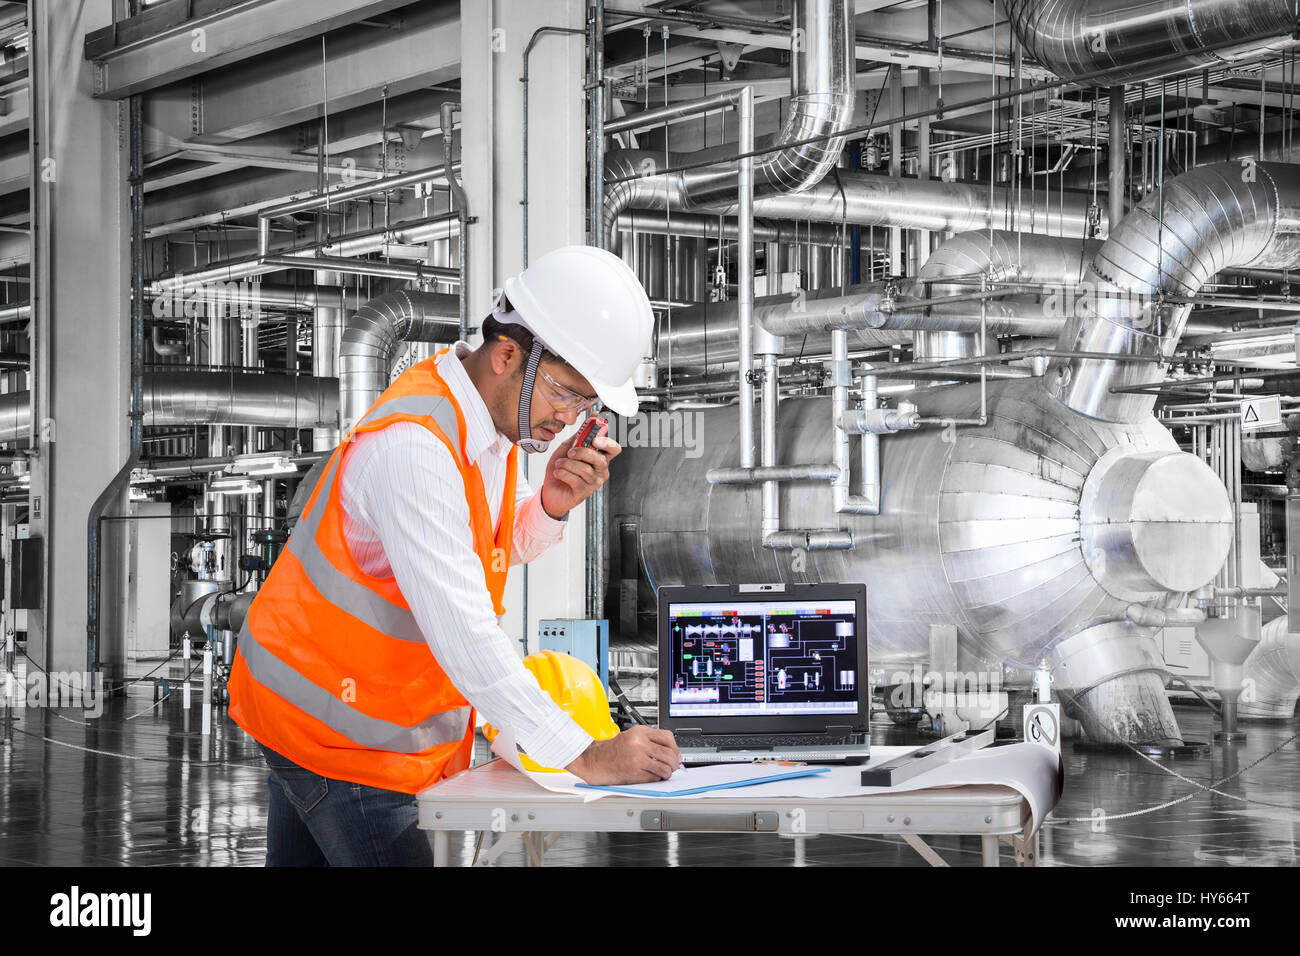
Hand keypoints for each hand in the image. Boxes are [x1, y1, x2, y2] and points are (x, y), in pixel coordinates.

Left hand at [539, 432, 620, 519]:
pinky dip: (562, 473)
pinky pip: (575, 480)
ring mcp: (594, 483)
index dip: (607, 443)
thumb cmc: (560, 468)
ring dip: (567, 464)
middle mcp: (600, 471)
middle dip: (582, 453)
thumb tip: (593, 417)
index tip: (594, 439)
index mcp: (599, 458)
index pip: (614, 449)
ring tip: (559, 464)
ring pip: (584, 469)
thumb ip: (580, 434)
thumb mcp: (568, 447)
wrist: (549, 489)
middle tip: (570, 452)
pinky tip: (558, 473)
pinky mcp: (584, 492)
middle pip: (600, 459)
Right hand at [566, 726, 682, 784]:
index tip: (676, 754)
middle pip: (669, 753)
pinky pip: (654, 777)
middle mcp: (639, 743)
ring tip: (663, 774)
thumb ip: (650, 742)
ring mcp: (637, 758)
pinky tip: (651, 777)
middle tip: (672, 767)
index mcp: (639, 732)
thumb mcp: (631, 737)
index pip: (667, 737)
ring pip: (665, 767)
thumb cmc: (610, 751)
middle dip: (674, 763)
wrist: (592, 760)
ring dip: (667, 773)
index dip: (675, 748)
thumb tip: (671, 753)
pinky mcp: (634, 772)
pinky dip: (656, 779)